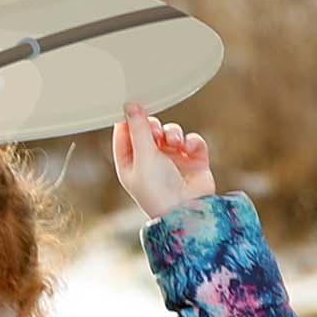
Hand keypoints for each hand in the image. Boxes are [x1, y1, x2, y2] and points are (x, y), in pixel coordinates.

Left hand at [111, 105, 215, 220]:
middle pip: (148, 130)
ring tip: (175, 143)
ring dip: (173, 133)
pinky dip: (191, 142)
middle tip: (155, 131)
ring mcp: (172, 161)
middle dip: (153, 126)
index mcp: (130, 164)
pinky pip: (191, 141)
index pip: (123, 134)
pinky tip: (188, 150)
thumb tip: (130, 105)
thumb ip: (138, 129)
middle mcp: (150, 162)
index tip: (132, 105)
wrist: (187, 212)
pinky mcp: (193, 161)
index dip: (128, 119)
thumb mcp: (143, 157)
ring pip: (171, 132)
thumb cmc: (158, 191)